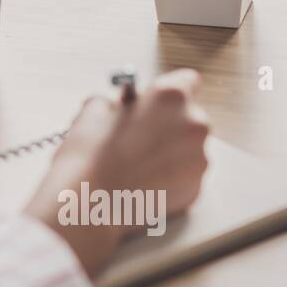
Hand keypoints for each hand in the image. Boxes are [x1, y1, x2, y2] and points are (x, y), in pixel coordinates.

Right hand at [25, 69, 210, 275]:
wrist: (88, 205)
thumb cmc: (88, 157)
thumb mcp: (92, 111)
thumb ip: (113, 102)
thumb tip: (116, 109)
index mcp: (171, 97)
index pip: (187, 80)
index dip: (165, 92)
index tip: (153, 102)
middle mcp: (193, 124)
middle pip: (188, 116)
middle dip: (166, 124)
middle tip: (137, 136)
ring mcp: (198, 158)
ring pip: (187, 147)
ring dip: (168, 151)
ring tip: (135, 163)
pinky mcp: (196, 188)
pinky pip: (185, 174)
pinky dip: (169, 176)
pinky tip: (142, 181)